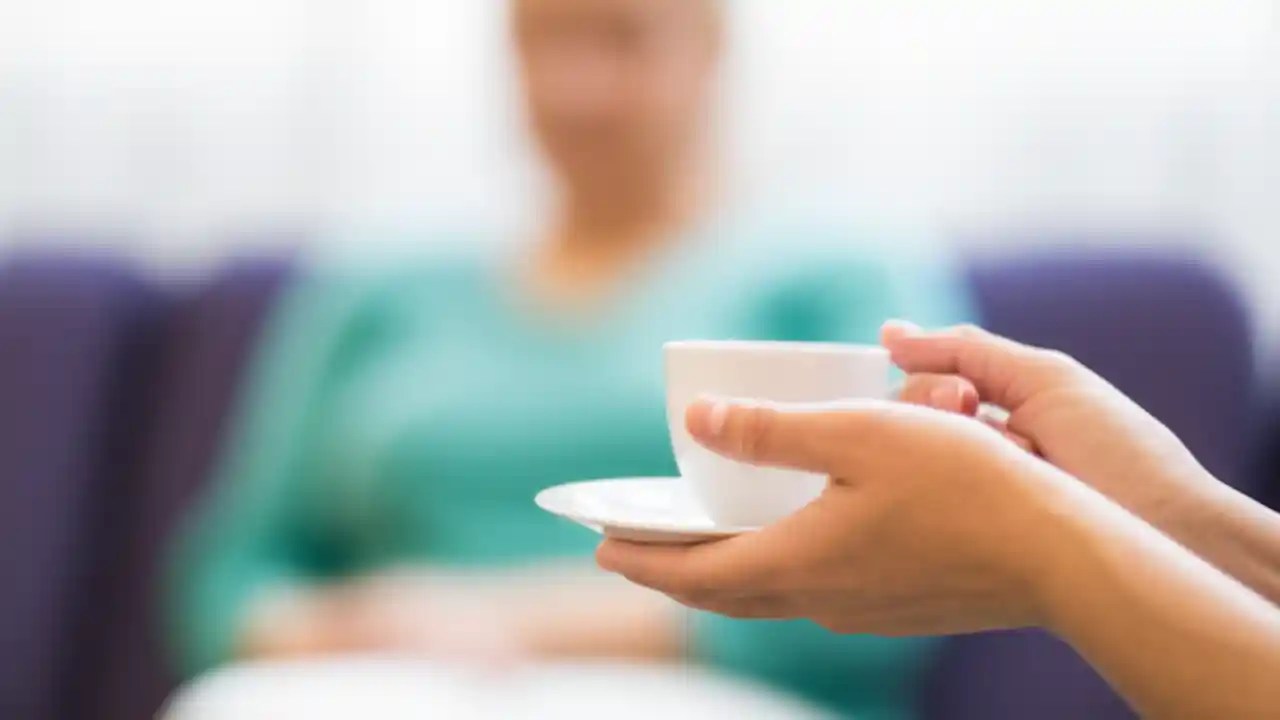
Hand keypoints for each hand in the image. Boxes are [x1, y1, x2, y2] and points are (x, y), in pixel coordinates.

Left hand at [597, 396, 1090, 635]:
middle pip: (725, 593)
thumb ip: (771, 431)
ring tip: (703, 541)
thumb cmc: (964, 483)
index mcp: (799, 560)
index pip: (693, 574)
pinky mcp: (898, 607)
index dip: (642, 558)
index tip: (600, 546)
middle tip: (637, 547)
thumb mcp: (856, 434)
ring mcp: (863, 610)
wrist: (1061, 554)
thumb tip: (697, 423)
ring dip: (727, 570)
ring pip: (771, 593)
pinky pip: (814, 590)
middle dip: (674, 570)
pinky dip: (779, 567)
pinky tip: (794, 539)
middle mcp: (822, 599)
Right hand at [883, 321, 1214, 541]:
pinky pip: (925, 492)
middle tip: (965, 406)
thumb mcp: (1044, 378)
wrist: (1160, 529)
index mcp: (996, 406)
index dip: (921, 374)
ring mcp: (966, 491)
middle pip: (908, 412)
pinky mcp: (962, 528)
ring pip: (910, 449)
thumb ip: (966, 350)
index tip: (934, 378)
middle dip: (932, 399)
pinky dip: (960, 477)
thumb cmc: (1116, 450)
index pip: (925, 380)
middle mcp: (973, 449)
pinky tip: (994, 483)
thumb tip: (889, 333)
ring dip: (954, 437)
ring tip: (1005, 453)